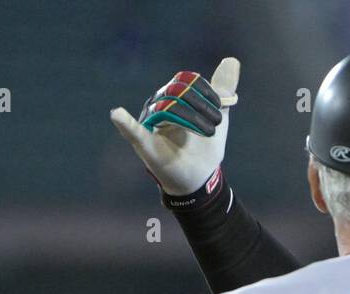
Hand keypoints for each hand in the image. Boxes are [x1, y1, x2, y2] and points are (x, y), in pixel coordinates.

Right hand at [110, 57, 239, 195]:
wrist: (201, 177)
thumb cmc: (205, 146)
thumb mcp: (218, 116)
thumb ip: (222, 89)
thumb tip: (232, 60)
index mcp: (173, 97)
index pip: (187, 82)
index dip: (207, 93)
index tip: (221, 110)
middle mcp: (158, 105)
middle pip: (177, 92)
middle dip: (201, 107)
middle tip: (215, 126)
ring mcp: (150, 124)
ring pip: (166, 109)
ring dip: (191, 119)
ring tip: (208, 133)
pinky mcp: (144, 145)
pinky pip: (133, 131)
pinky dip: (125, 123)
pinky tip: (117, 115)